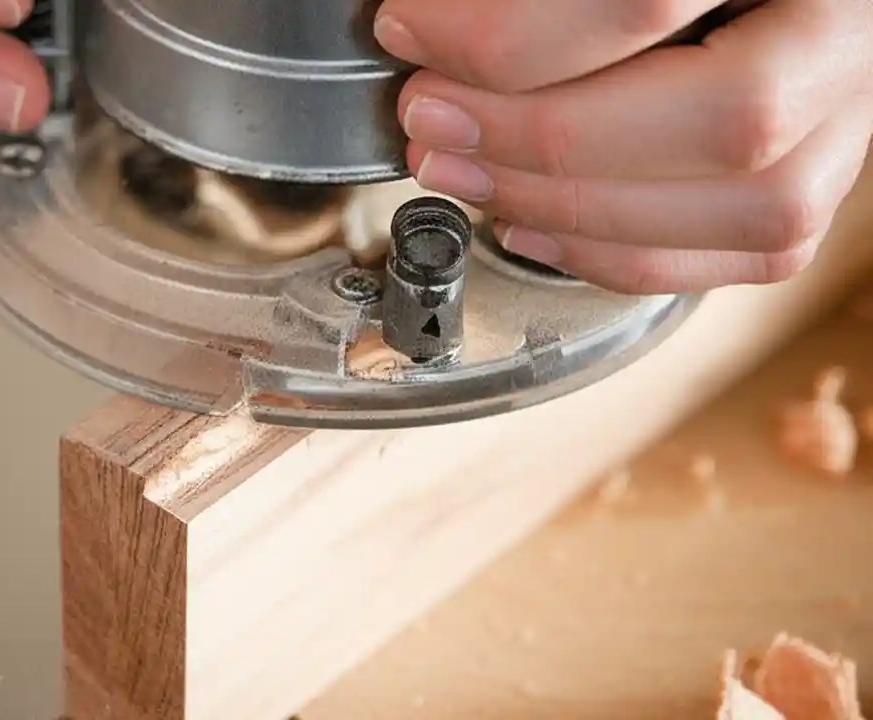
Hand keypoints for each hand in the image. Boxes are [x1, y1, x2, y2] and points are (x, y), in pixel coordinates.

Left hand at [374, 0, 872, 293]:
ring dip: (569, 206)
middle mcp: (855, 40)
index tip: (410, 31)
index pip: (649, 1)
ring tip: (461, 173)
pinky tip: (524, 224)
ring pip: (745, 203)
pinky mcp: (817, 191)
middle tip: (429, 116)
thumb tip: (431, 28)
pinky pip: (740, 254)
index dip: (509, 37)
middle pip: (721, 116)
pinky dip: (612, 255)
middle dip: (538, 134)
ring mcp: (856, 123)